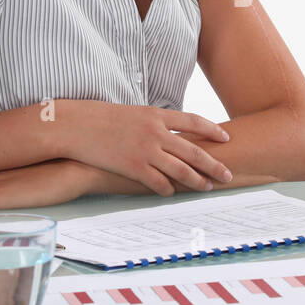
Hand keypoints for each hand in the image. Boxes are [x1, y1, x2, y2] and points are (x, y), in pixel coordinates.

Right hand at [59, 101, 232, 196]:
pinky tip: (172, 192)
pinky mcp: (133, 167)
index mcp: (156, 115)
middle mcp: (155, 132)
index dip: (212, 130)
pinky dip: (168, 189)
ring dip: (197, 181)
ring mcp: (145, 151)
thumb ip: (152, 122)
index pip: (194, 121)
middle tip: (228, 174)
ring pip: (181, 170)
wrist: (75, 125)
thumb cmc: (100, 118)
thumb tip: (168, 132)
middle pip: (194, 151)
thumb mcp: (132, 113)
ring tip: (207, 187)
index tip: (226, 138)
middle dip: (214, 164)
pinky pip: (158, 183)